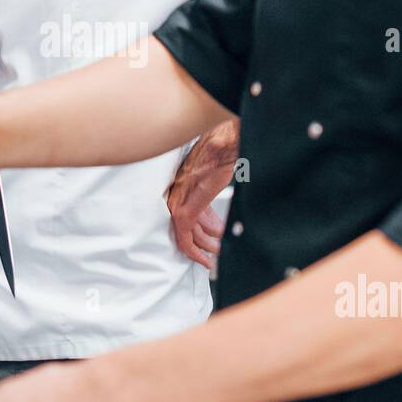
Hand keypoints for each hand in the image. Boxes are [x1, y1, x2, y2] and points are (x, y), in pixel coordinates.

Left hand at [166, 119, 238, 269]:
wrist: (223, 142)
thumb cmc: (222, 149)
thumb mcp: (217, 171)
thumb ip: (213, 187)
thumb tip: (220, 198)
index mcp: (185, 182)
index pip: (188, 214)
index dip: (201, 231)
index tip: (210, 240)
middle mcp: (178, 192)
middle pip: (186, 225)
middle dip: (203, 242)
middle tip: (216, 252)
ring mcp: (179, 200)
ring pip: (186, 234)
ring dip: (204, 248)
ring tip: (217, 254)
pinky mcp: (184, 208)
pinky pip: (184, 235)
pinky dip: (194, 250)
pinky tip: (205, 259)